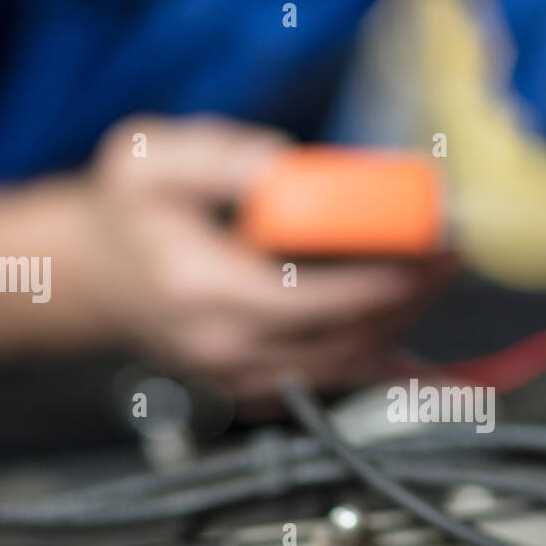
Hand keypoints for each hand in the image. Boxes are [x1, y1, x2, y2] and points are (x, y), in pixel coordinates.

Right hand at [79, 114, 435, 396]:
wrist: (97, 278)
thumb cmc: (128, 218)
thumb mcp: (147, 160)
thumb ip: (212, 156)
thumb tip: (279, 161)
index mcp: (200, 292)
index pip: (301, 299)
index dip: (369, 282)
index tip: (419, 256)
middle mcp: (223, 348)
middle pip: (337, 338)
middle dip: (403, 299)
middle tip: (448, 257)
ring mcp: (241, 378)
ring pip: (343, 366)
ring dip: (399, 324)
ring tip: (439, 277)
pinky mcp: (257, 389)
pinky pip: (332, 383)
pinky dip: (380, 361)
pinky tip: (424, 345)